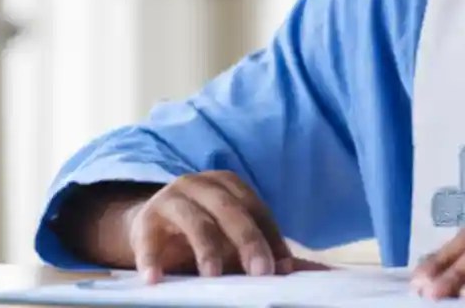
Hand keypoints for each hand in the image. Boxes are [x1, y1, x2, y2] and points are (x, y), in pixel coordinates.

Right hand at [125, 171, 326, 281]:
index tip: (283, 267)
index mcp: (229, 185)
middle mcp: (201, 185)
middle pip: (230, 209)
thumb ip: (269, 252)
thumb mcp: (234, 240)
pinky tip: (155, 279)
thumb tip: (320, 272)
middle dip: (248, 240)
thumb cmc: (203, 234)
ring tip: (213, 275)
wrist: (148, 228)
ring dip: (205, 248)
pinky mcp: (144, 221)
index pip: (256, 209)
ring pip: (194, 220)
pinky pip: (148, 240)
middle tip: (261, 272)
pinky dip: (150, 259)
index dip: (271, 237)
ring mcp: (171, 199)